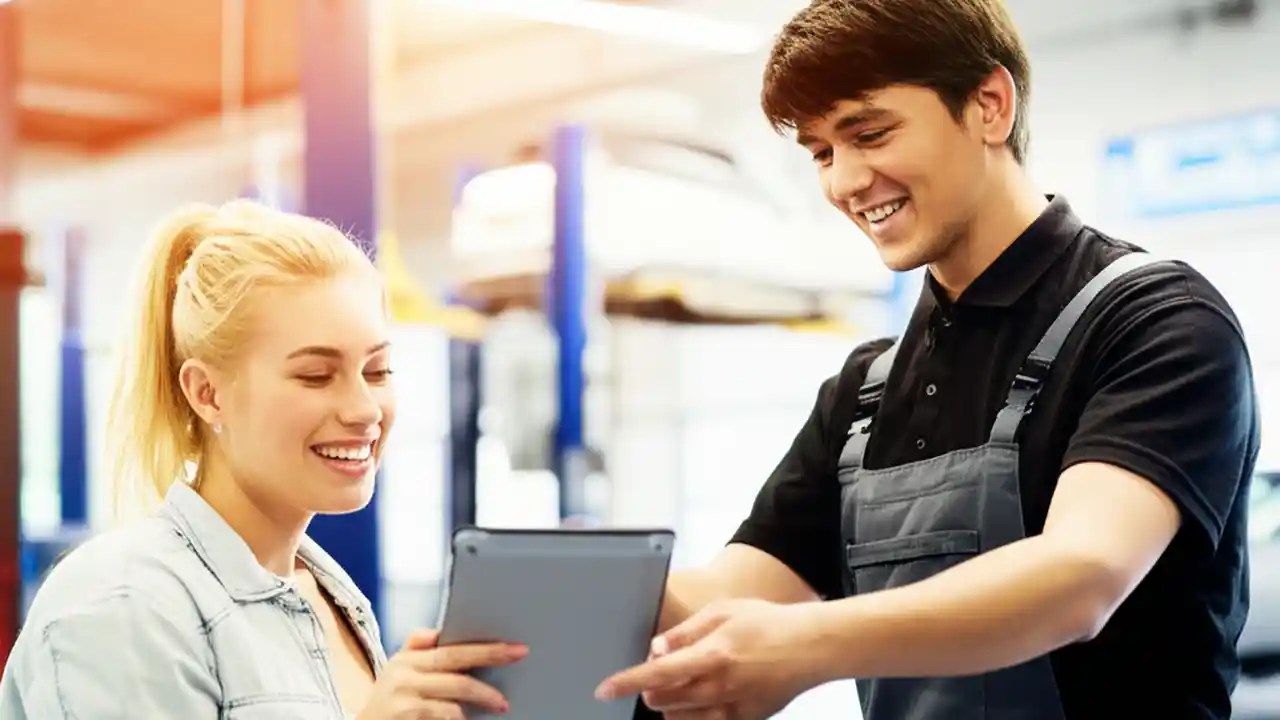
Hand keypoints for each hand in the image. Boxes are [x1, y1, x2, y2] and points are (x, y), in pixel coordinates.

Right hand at [358, 629, 526, 718]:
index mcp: (407, 658)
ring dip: (481, 703)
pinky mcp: (405, 718)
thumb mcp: (398, 668)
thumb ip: (418, 647)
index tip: (515, 648)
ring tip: (500, 705)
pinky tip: (471, 719)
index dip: (486, 649)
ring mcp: (404, 701)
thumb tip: (441, 630)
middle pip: (457, 673)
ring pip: (454, 704)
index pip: (453, 650)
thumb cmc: (389, 700)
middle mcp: (403, 676)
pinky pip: (445, 718)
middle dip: (492, 670)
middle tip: (519, 670)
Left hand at [595, 599, 823, 719]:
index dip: (626, 683)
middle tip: (662, 669)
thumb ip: (684, 632)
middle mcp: (720, 687)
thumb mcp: (723, 612)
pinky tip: (702, 694)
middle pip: (662, 702)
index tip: (604, 689)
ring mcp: (733, 708)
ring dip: (670, 703)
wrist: (811, 647)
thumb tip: (655, 648)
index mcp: (712, 655)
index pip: (657, 675)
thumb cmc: (768, 623)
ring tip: (686, 679)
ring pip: (680, 719)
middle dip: (650, 689)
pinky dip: (693, 714)